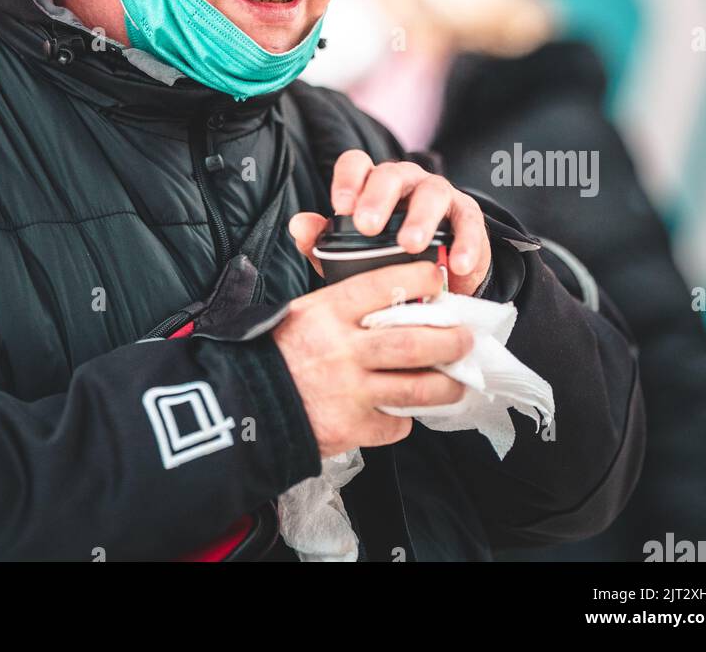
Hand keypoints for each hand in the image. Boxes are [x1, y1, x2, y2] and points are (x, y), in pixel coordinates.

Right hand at [271, 262, 471, 457]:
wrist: (241, 404)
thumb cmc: (272, 354)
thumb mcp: (299, 311)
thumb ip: (338, 299)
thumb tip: (384, 290)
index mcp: (326, 310)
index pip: (385, 284)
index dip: (421, 279)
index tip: (438, 281)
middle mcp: (342, 348)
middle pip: (413, 340)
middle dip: (449, 339)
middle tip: (464, 338)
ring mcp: (349, 390)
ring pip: (416, 387)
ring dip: (446, 385)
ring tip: (457, 381)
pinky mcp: (351, 427)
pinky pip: (394, 423)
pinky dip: (405, 418)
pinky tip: (405, 410)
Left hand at [289, 151, 491, 296]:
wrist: (434, 278)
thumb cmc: (386, 259)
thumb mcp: (351, 254)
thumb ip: (324, 241)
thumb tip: (298, 225)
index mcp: (372, 184)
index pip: (357, 164)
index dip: (347, 179)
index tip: (340, 206)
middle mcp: (405, 181)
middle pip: (391, 174)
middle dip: (378, 198)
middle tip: (366, 227)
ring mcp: (439, 193)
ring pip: (432, 192)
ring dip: (420, 218)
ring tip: (409, 246)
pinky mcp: (467, 215)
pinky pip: (468, 222)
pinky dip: (464, 243)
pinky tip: (456, 265)